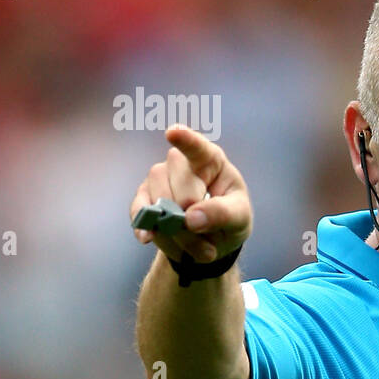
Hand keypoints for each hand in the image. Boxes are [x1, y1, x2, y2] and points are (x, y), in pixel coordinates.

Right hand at [130, 124, 252, 264]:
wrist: (213, 240)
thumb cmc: (231, 218)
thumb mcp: (239, 217)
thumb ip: (221, 214)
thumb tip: (190, 217)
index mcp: (210, 161)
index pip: (198, 147)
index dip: (185, 139)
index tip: (173, 132)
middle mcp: (181, 164)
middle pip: (178, 186)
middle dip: (191, 218)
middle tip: (208, 238)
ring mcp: (159, 179)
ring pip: (158, 202)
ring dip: (176, 232)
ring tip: (198, 246)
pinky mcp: (143, 198)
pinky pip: (140, 212)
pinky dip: (146, 228)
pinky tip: (148, 238)